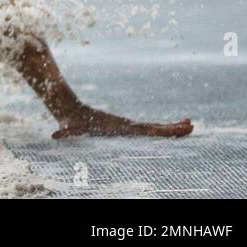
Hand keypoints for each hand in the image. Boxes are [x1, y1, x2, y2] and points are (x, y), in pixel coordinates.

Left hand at [52, 106, 193, 138]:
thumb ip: (64, 133)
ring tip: (190, 126)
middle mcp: (127, 126)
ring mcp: (127, 126)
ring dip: (171, 129)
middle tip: (192, 127)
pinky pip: (148, 130)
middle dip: (173, 129)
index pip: (144, 130)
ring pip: (154, 128)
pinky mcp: (125, 127)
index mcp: (119, 127)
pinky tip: (171, 129)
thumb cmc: (72, 123)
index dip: (160, 130)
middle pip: (154, 128)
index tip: (175, 129)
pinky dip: (161, 130)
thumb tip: (54, 136)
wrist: (70, 111)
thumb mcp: (69, 129)